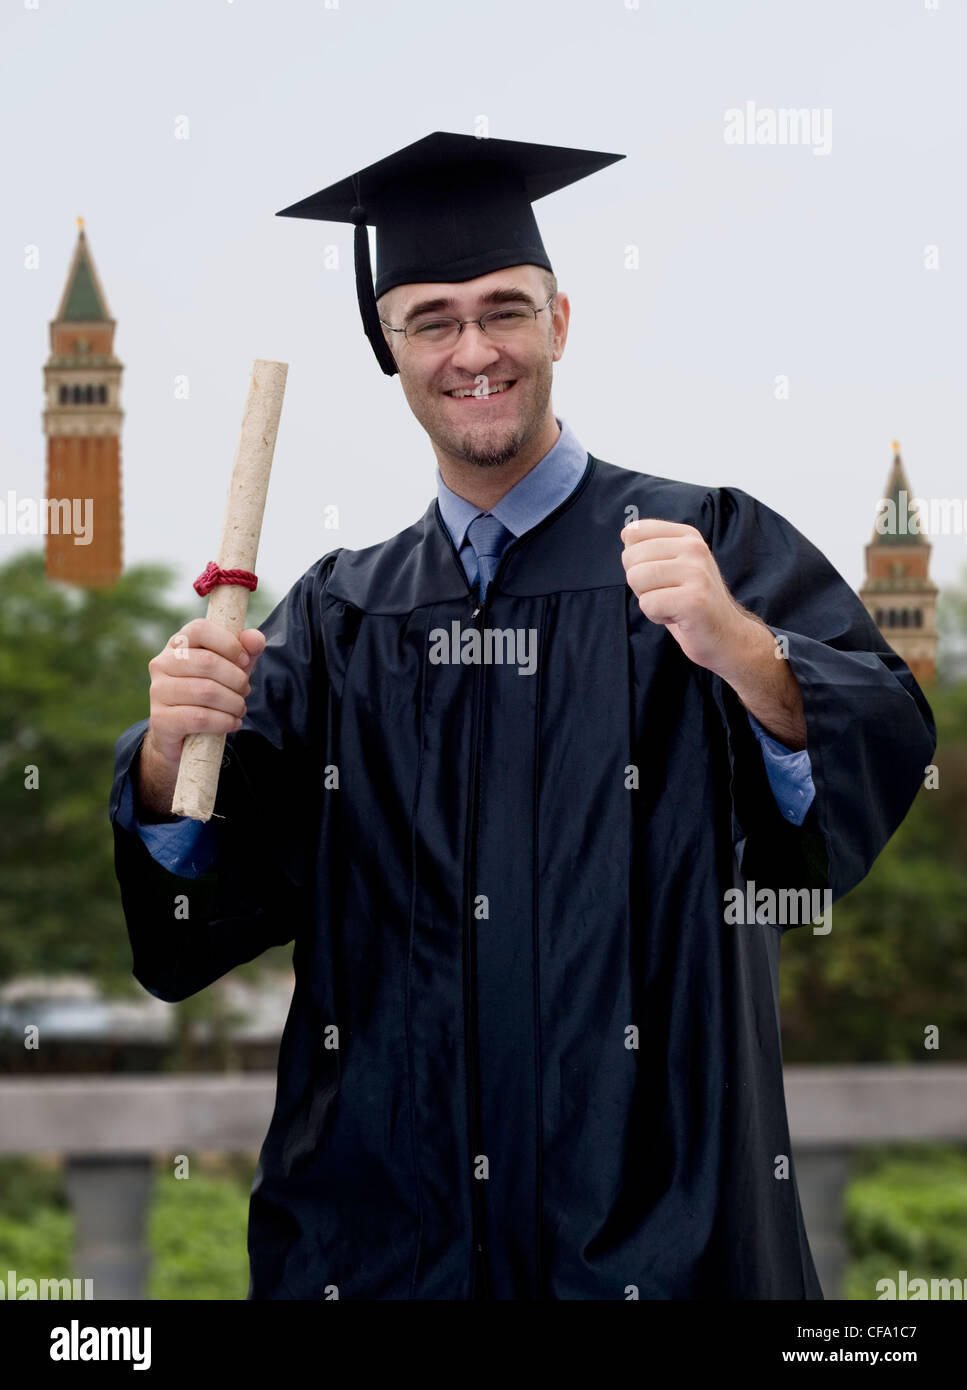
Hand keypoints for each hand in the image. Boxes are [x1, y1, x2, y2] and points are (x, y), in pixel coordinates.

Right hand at [136, 620, 266, 816]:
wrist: (181, 734)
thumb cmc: (209, 692)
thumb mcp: (231, 668)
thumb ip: (246, 650)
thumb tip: (255, 639)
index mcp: (178, 644)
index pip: (200, 629)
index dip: (228, 643)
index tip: (244, 660)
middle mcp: (162, 664)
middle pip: (207, 662)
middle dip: (236, 679)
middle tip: (245, 691)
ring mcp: (157, 691)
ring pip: (206, 691)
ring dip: (233, 703)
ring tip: (239, 709)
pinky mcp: (160, 719)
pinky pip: (200, 718)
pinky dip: (224, 722)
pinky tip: (232, 723)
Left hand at [620, 518, 752, 676]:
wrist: (726, 635)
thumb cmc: (691, 602)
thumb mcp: (672, 566)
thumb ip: (649, 548)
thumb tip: (627, 534)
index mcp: (688, 536)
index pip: (635, 533)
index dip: (635, 561)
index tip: (660, 575)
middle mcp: (694, 548)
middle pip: (631, 557)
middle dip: (640, 583)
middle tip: (667, 594)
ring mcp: (696, 572)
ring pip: (636, 578)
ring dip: (648, 600)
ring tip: (672, 604)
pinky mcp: (693, 600)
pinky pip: (647, 603)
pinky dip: (656, 616)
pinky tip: (677, 616)